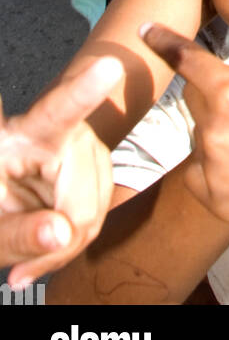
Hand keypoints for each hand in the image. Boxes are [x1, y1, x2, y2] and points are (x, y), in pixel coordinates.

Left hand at [0, 57, 122, 286]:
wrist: (3, 189)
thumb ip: (18, 233)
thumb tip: (63, 235)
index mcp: (28, 134)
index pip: (58, 111)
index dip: (84, 91)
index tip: (108, 67)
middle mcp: (65, 131)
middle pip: (83, 189)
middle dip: (61, 236)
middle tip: (25, 271)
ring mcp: (86, 145)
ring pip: (97, 204)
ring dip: (70, 240)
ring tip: (34, 257)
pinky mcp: (97, 164)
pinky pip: (100, 208)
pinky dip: (78, 234)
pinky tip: (54, 240)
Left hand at [142, 0, 228, 224]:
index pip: (186, 59)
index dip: (166, 42)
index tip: (144, 30)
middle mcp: (215, 131)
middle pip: (198, 99)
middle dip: (218, 92)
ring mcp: (214, 169)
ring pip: (200, 135)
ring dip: (219, 128)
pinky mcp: (217, 198)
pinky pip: (201, 172)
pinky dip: (216, 164)